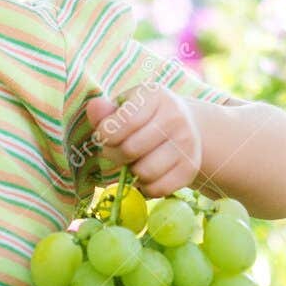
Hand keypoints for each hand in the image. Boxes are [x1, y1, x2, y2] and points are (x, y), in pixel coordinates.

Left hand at [84, 82, 202, 196]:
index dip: (106, 135)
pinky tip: (146, 175)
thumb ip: (105, 111)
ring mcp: (187, 143)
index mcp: (155, 96)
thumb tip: (94, 107)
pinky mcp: (191, 168)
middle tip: (115, 152)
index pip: (125, 121)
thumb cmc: (145, 116)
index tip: (103, 136)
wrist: (187, 126)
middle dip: (114, 155)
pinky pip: (158, 189)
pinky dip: (145, 187)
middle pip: (131, 150)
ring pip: (144, 172)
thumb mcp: (125, 106)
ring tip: (133, 162)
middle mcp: (176, 117)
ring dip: (131, 173)